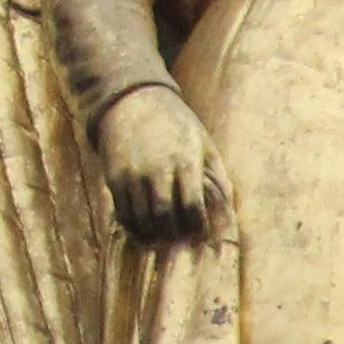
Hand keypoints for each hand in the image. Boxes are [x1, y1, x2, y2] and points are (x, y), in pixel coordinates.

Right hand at [97, 86, 229, 246]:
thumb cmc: (176, 124)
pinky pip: (122, 214)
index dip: (197, 229)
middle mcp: (156, 170)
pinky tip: (144, 230)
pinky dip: (134, 228)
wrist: (132, 101)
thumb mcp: (203, 143)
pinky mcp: (114, 177)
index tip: (200, 235)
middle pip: (165, 218)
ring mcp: (132, 174)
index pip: (193, 208)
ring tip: (164, 240)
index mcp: (184, 161)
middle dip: (175, 237)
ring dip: (154, 237)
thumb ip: (217, 177)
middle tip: (181, 242)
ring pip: (141, 220)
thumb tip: (229, 213)